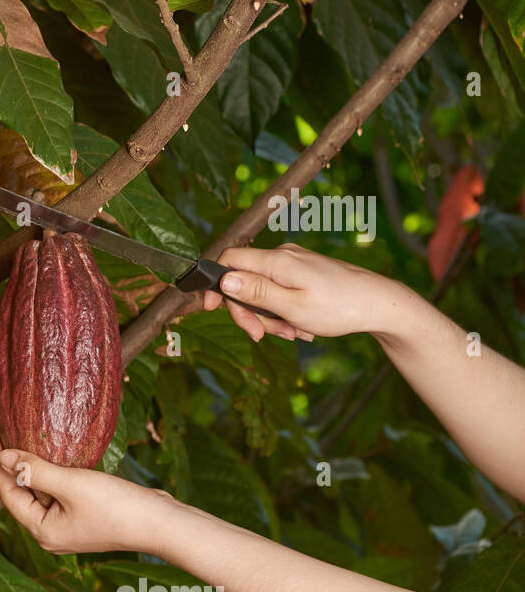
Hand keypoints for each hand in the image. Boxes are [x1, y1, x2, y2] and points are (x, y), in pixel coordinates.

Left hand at [0, 433, 178, 553]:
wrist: (161, 523)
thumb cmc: (116, 507)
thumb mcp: (71, 484)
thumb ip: (35, 470)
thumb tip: (2, 456)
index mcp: (41, 531)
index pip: (7, 492)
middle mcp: (50, 533)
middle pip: (20, 493)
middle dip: (10, 462)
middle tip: (1, 430)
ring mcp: (68, 526)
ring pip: (40, 492)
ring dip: (30, 466)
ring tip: (20, 436)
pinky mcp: (84, 516)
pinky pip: (58, 492)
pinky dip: (50, 473)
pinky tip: (50, 454)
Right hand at [202, 243, 411, 342]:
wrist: (380, 304)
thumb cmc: (339, 307)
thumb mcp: (292, 307)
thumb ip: (256, 292)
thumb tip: (223, 280)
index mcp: (277, 261)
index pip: (229, 260)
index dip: (215, 284)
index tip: (211, 309)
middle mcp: (283, 255)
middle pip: (243, 280)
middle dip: (248, 311)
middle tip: (260, 336)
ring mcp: (294, 263)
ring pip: (262, 290)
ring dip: (270, 316)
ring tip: (293, 333)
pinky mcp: (304, 272)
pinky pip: (280, 292)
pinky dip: (284, 312)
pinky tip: (301, 327)